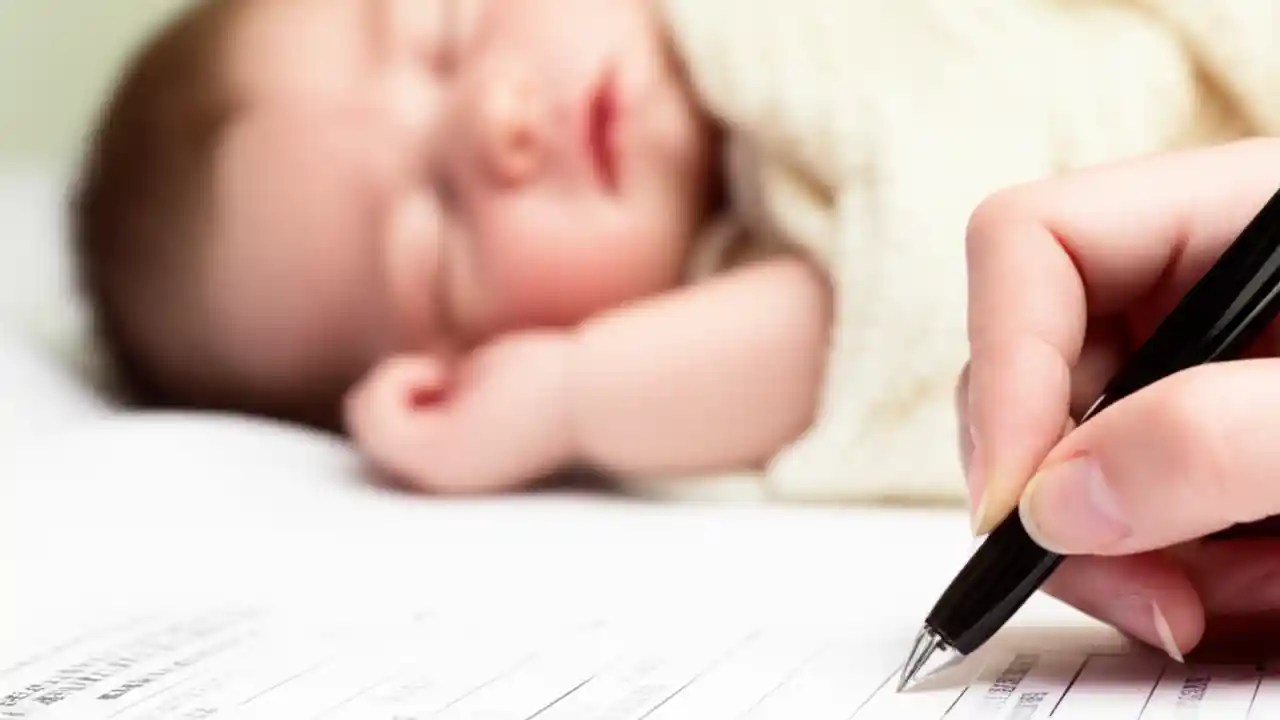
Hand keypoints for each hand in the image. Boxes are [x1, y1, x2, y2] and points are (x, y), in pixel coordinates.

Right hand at [344, 332, 575, 492]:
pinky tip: (438, 372)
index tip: (444, 373)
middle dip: (394, 385)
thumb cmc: (553, 381)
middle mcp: (435, 481)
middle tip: (444, 371)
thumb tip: (422, 366)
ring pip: (362, 420)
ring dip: (391, 380)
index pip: (389, 436)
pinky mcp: (431, 460)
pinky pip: (372, 415)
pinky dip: (394, 379)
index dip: (399, 391)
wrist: (590, 398)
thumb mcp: (487, 379)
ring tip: (441, 372)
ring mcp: (430, 476)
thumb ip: (452, 386)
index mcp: (450, 466)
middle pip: (369, 429)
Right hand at [959, 138, 1279, 658]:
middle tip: (1144, 595)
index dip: (1000, 365)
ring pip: (1054, 461)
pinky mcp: (1189, 459)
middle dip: (1057, 496)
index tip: (1010, 502)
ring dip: (1111, 555)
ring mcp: (1179, 380)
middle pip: (1022, 368)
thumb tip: (1050, 505)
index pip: (1029, 241)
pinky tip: (1234, 598)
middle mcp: (1182, 294)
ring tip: (1216, 608)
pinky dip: (1148, 577)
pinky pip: (1107, 516)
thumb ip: (1217, 439)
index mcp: (1221, 218)